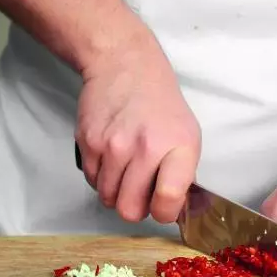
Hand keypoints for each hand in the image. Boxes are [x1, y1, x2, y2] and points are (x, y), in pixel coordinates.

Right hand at [75, 34, 200, 223]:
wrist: (124, 64)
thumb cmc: (159, 102)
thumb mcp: (187, 133)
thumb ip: (182, 173)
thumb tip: (172, 207)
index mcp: (178, 147)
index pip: (168, 200)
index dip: (164, 212)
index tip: (162, 206)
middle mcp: (145, 148)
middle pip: (130, 209)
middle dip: (134, 207)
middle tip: (139, 192)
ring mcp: (113, 146)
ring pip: (108, 198)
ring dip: (115, 191)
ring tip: (124, 168)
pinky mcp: (89, 142)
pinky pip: (92, 180)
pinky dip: (100, 176)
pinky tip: (110, 157)